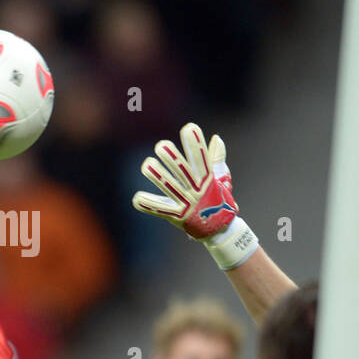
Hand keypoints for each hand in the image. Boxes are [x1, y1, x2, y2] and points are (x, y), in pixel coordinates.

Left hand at [132, 122, 236, 240]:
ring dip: (158, 176)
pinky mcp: (177, 216)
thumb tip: (216, 138)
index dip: (196, 143)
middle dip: (173, 158)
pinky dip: (148, 205)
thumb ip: (216, 158)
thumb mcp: (221, 179)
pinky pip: (160, 210)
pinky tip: (137, 199)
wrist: (219, 230)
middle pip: (183, 172)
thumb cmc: (219, 200)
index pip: (202, 159)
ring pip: (170, 188)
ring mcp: (187, 204)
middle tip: (161, 146)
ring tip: (147, 165)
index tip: (189, 128)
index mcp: (208, 180)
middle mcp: (197, 191)